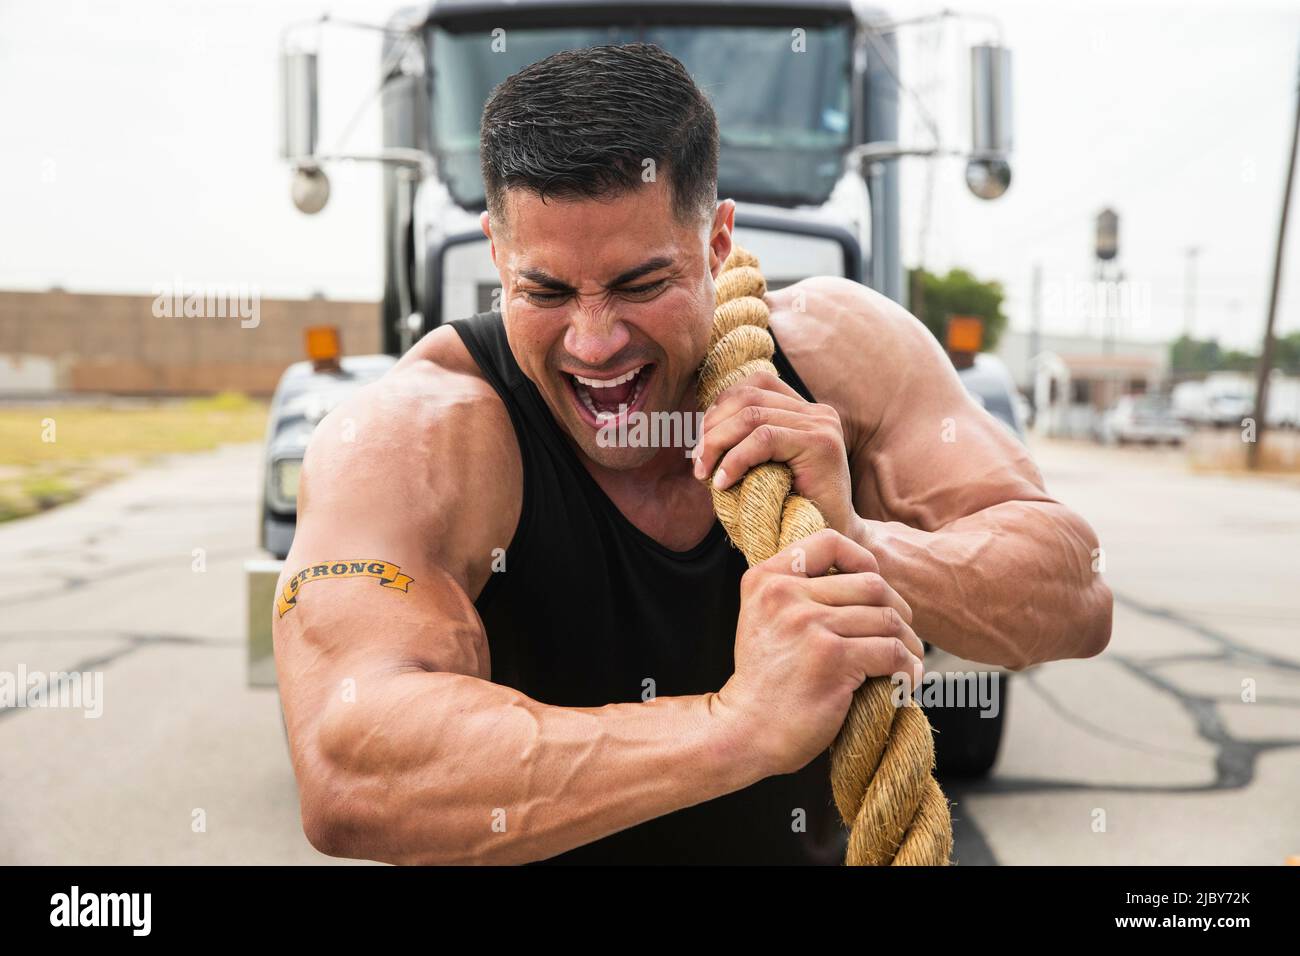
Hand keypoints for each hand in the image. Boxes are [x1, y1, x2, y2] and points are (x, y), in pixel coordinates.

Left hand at [693, 370, 857, 535]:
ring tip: (704, 473)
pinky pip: (764, 438)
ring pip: (752, 416)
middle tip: (697, 462)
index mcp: (805, 411)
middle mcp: (817, 412)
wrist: (829, 539)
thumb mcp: (766, 466)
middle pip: (748, 397)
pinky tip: (723, 483)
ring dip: (717, 444)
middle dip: (713, 428)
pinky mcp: (821, 443)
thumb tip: (699, 426)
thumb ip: (746, 441)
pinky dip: (735, 459)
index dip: (721, 405)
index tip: (702, 440)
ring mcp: (822, 424)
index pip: (755, 385)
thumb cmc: (792, 508)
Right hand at [713, 529, 923, 776]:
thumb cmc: (765, 679)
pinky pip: (891, 651)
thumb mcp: (764, 617)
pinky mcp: (832, 658)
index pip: (829, 542)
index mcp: (766, 578)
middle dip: (898, 610)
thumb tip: (864, 577)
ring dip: (907, 642)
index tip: (874, 585)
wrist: (744, 729)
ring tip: (908, 659)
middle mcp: (784, 594)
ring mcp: (808, 624)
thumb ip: (797, 591)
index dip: (862, 559)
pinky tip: (906, 679)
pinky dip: (908, 667)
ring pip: (886, 618)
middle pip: (870, 584)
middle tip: (901, 634)